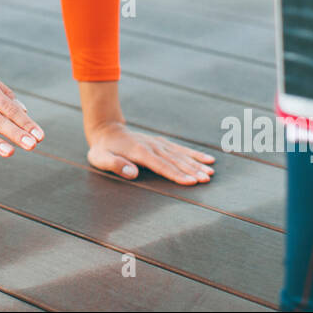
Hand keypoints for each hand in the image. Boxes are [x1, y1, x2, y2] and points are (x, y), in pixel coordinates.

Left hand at [86, 120, 214, 184]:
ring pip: (180, 155)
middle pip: (175, 160)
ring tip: (211, 172)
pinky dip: (194, 154)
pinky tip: (207, 159)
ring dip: (196, 164)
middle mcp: (152, 146)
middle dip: (192, 170)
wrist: (107, 129)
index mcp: (139, 152)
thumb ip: (115, 165)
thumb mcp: (100, 158)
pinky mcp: (161, 143)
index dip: (176, 174)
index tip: (191, 182)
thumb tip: (133, 173)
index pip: (161, 166)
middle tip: (207, 179)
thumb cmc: (102, 149)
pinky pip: (180, 149)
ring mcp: (158, 144)